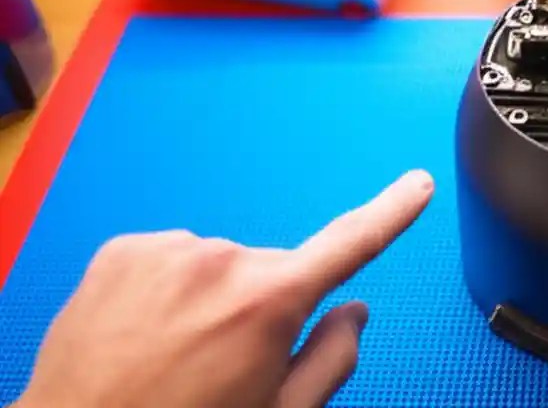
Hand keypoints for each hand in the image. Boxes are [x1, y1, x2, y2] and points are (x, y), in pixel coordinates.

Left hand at [14, 170, 434, 407]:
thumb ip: (331, 361)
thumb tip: (353, 313)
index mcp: (269, 303)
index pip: (350, 244)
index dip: (391, 212)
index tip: (418, 185)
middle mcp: (222, 261)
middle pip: (272, 272)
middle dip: (262, 307)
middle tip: (223, 366)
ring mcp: (168, 250)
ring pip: (218, 267)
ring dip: (209, 300)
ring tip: (173, 355)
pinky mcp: (123, 250)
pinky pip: (171, 260)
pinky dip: (166, 291)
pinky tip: (144, 334)